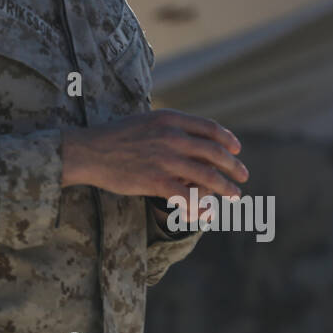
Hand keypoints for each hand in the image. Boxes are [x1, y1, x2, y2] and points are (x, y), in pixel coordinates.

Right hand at [61, 109, 246, 213]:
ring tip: (235, 196)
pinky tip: (207, 213)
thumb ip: (169, 126)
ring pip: (208, 176)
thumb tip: (191, 134)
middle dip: (234, 166)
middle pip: (215, 152)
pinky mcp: (156, 181)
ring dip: (227, 188)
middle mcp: (172, 136)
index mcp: (170, 119)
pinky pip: (187, 196)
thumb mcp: (145, 121)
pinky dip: (201, 206)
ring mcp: (165, 159)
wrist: (88, 151)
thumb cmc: (114, 136)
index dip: (228, 139)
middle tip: (244, 175)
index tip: (237, 149)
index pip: (210, 128)